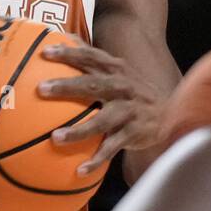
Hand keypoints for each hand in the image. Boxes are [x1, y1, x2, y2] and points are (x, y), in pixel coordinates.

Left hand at [38, 39, 166, 174]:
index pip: (91, 57)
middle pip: (92, 85)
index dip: (69, 53)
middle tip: (41, 89)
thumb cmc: (130, 93)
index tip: (45, 52)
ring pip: (101, 121)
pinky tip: (79, 171)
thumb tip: (61, 39)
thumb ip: (91, 62)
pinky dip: (96, 160)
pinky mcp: (133, 133)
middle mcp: (122, 88)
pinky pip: (111, 148)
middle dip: (67, 86)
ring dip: (78, 131)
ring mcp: (129, 111)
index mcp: (116, 70)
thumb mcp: (116, 73)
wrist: (170, 113)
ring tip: (55, 138)